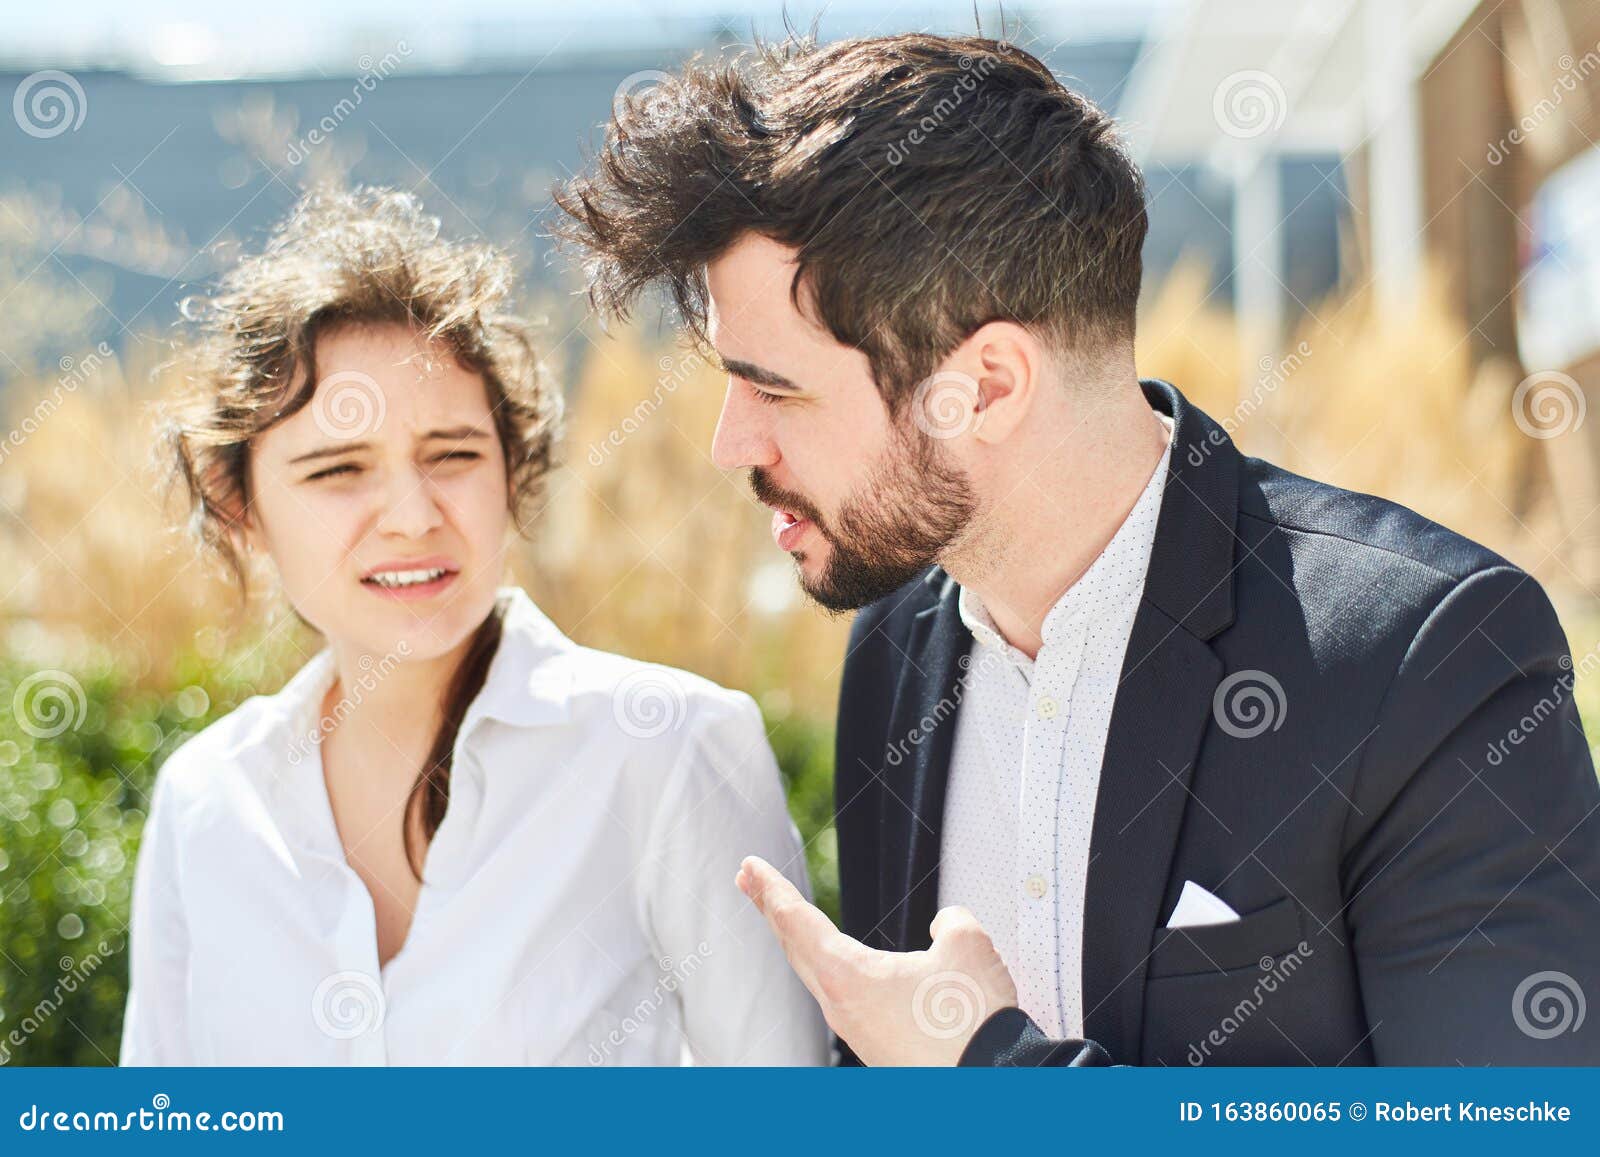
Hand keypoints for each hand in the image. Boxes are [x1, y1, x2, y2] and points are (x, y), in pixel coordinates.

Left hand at [736, 855, 1017, 1064]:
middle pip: (794, 946)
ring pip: (814, 974)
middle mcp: (840, 1006)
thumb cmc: (972, 1023)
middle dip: (771, 908)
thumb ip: (951, 920)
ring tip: (785, 914)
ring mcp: (856, 1031)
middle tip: (749, 879)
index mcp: (847, 976)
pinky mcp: (876, 1048)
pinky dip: (824, 966)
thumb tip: (945, 923)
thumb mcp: (968, 945)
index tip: (749, 868)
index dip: (772, 889)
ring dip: (796, 937)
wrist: (992, 1083)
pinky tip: (837, 962)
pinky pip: (839, 996)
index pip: (796, 921)